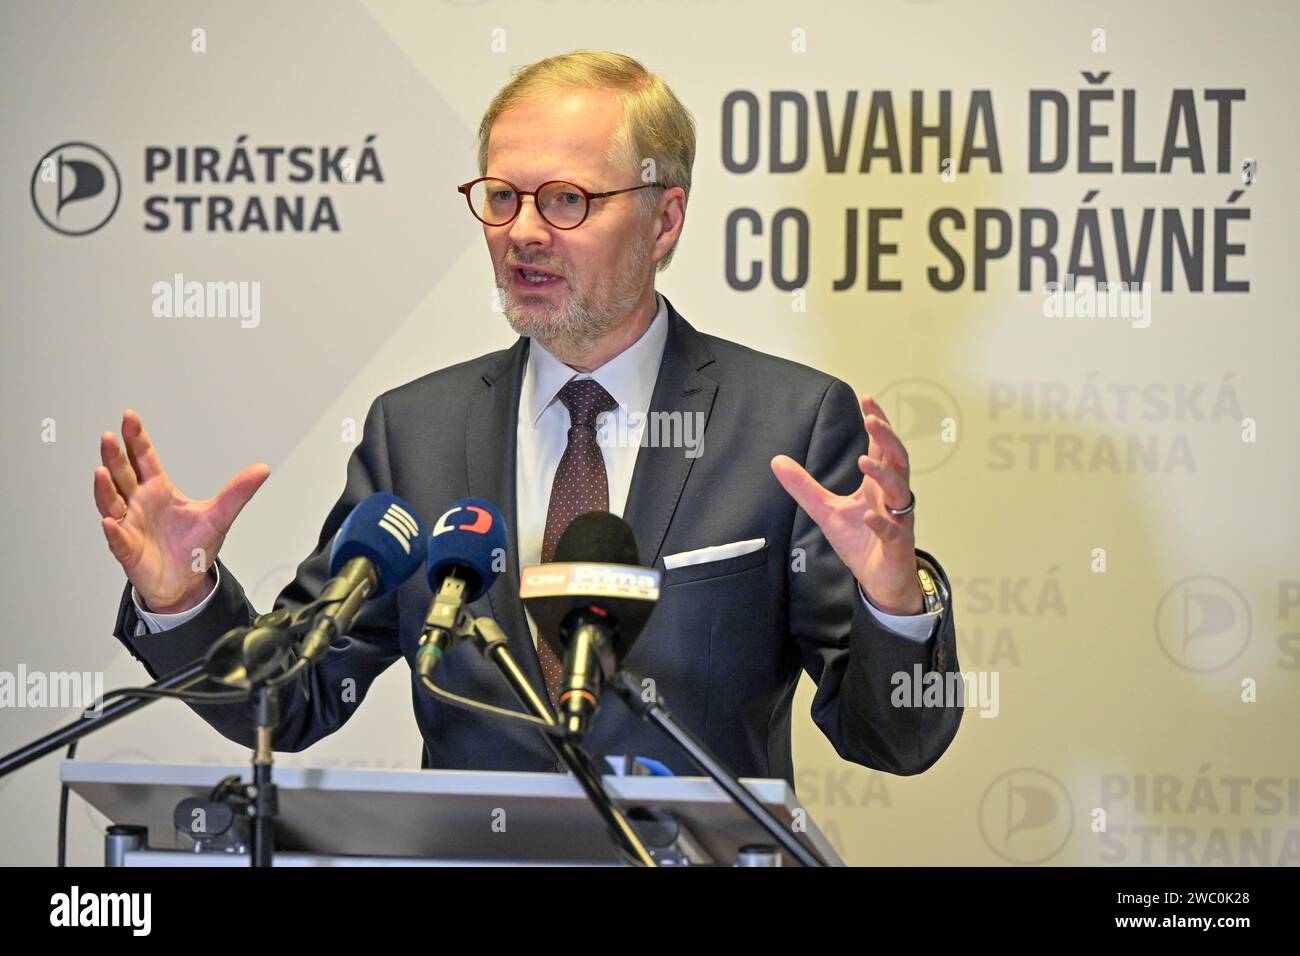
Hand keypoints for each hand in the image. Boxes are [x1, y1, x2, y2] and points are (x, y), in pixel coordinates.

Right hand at [94, 409, 269, 613]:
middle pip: (122, 475)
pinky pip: (118, 539)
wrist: (185, 582)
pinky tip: (110, 521)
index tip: (130, 417)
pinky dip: (113, 530)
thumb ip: (237, 492)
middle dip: (115, 456)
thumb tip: (262, 469)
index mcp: (158, 489)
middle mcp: (139, 503)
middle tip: (110, 437)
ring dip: (105, 488)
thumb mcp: (220, 516)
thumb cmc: (193, 546)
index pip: (144, 459)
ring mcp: (130, 525)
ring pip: (112, 502)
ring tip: (101, 472)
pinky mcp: (128, 549)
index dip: (136, 439)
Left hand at [771, 393, 921, 614]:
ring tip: (866, 461)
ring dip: (884, 475)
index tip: (867, 401)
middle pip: (898, 460)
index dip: (878, 424)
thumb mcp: (826, 511)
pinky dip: (881, 523)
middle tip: (872, 420)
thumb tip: (778, 461)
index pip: (882, 447)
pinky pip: (893, 531)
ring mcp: (898, 521)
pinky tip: (868, 516)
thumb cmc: (862, 543)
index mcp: (878, 486)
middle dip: (888, 438)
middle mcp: (892, 498)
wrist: (880, 581)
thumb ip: (804, 486)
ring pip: (901, 491)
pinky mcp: (897, 546)